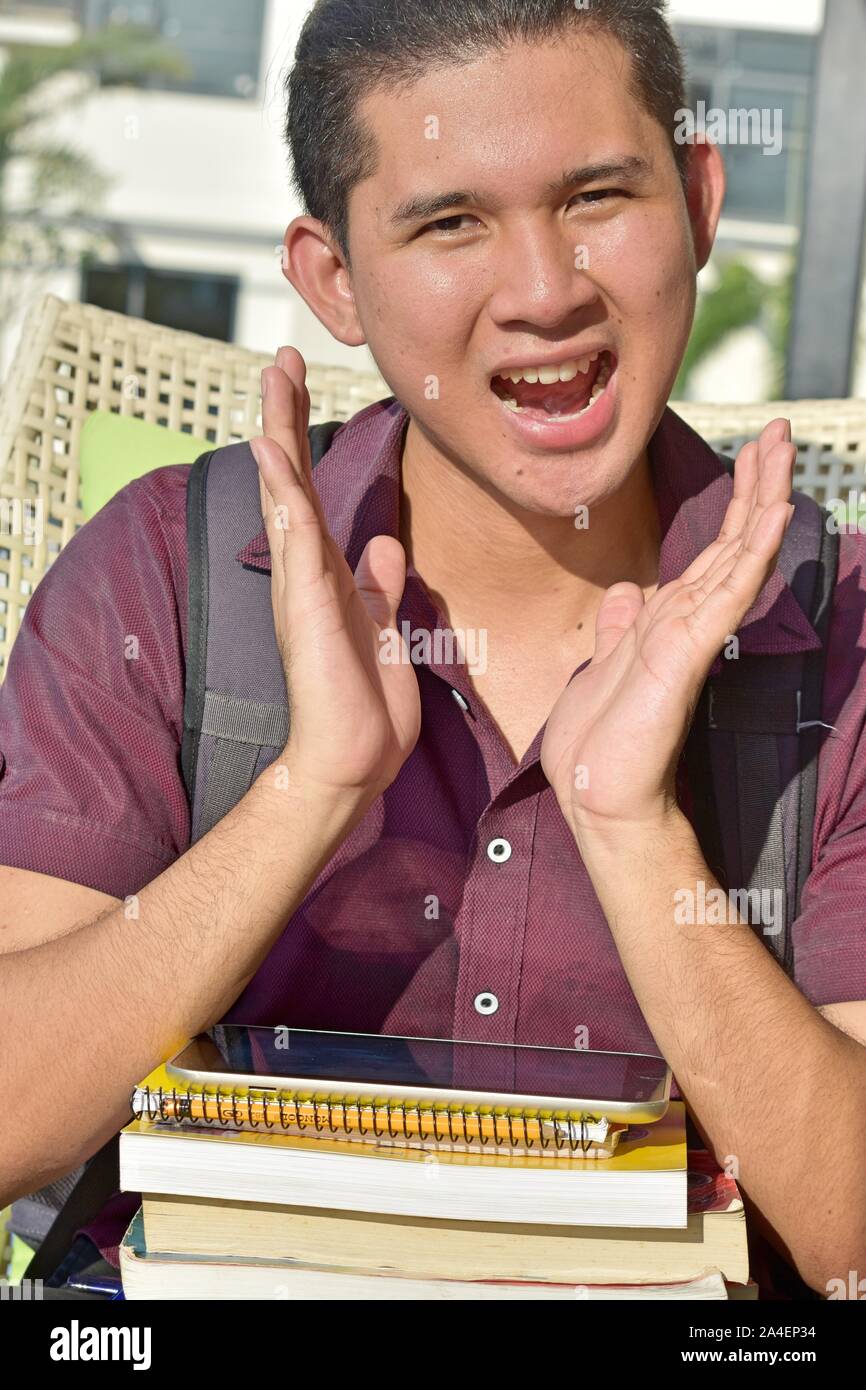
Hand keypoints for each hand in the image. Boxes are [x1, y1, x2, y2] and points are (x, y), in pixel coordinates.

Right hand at [250, 347, 419, 803]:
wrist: (353, 758)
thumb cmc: (365, 704)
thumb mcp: (382, 628)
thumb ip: (378, 584)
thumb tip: (382, 542)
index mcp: (328, 575)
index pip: (311, 495)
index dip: (304, 443)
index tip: (301, 390)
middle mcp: (307, 571)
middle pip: (289, 480)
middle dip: (283, 418)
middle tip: (278, 360)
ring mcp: (302, 584)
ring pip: (286, 494)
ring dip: (279, 433)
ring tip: (273, 377)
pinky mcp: (306, 602)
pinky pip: (294, 535)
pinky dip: (283, 491)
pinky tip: (273, 449)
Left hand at [540, 418, 795, 839]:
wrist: (598, 796)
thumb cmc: (600, 746)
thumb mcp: (600, 669)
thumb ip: (620, 628)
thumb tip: (628, 590)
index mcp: (670, 622)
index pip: (711, 551)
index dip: (735, 504)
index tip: (752, 456)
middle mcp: (690, 622)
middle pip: (733, 541)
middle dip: (757, 485)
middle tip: (780, 433)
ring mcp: (694, 636)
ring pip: (738, 555)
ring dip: (763, 500)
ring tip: (784, 451)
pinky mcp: (688, 653)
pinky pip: (730, 592)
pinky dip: (753, 551)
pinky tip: (774, 515)